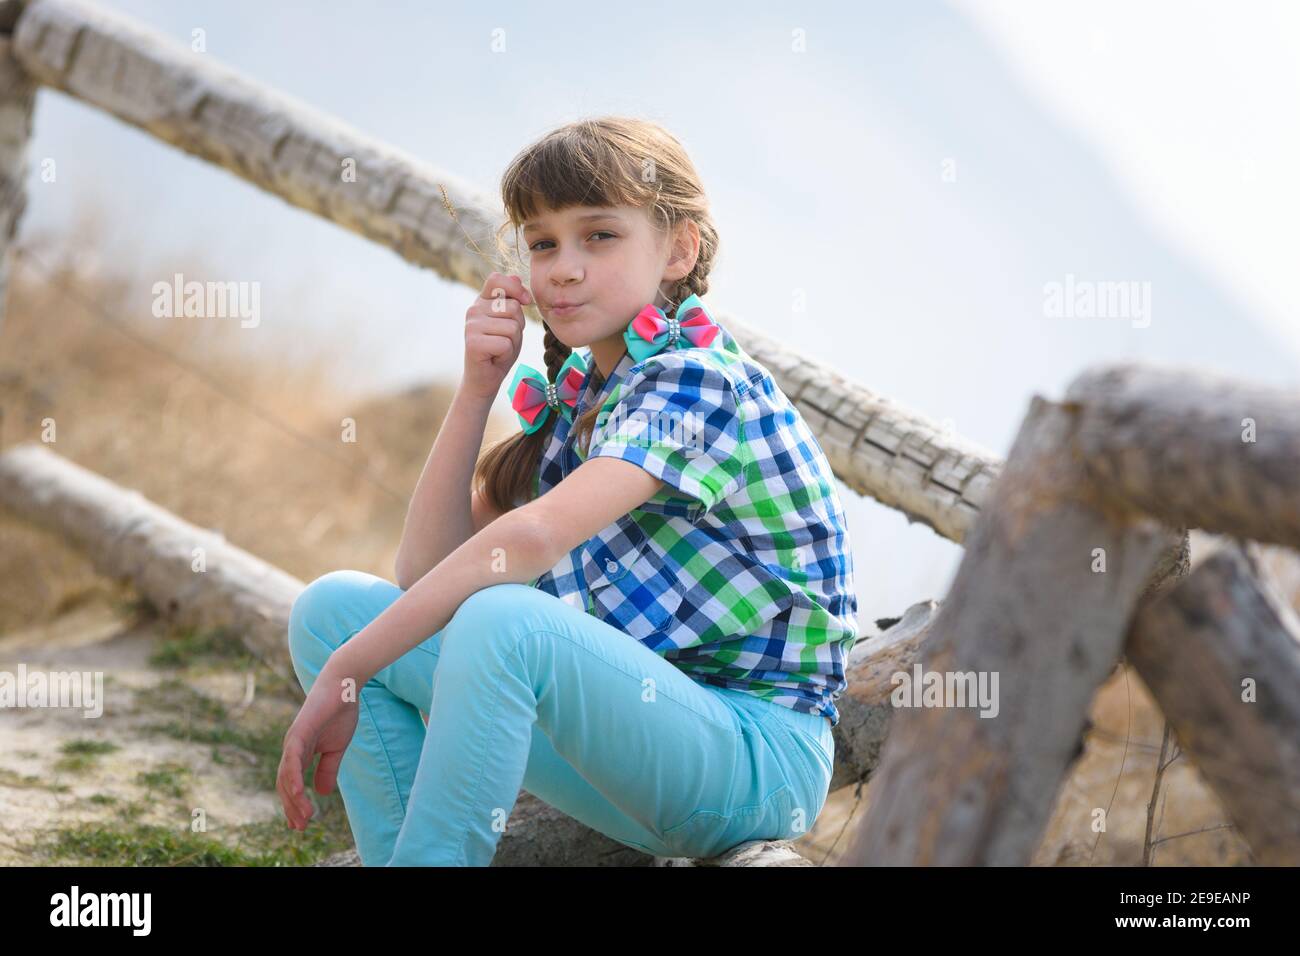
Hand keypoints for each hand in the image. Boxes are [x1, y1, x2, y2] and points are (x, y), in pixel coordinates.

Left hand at [277, 662, 360, 830]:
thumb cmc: (339, 712)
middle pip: (285, 784)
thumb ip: (328, 769)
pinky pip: (292, 759)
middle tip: (301, 827)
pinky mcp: (298, 733)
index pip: (292, 784)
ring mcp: (293, 741)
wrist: (344, 686)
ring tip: (303, 817)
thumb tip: (322, 793)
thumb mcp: (336, 748)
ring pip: (286, 776)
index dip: (295, 804)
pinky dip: (292, 777)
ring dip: (293, 799)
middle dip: (292, 807)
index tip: (300, 824)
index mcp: (300, 753)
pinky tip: (296, 792)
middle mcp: (291, 749)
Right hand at [462, 271, 531, 399]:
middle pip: (513, 308)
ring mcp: (471, 326)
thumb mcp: (510, 321)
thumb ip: (512, 300)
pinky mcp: (473, 343)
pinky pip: (505, 343)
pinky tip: (494, 357)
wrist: (485, 378)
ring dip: (513, 342)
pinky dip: (506, 354)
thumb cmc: (500, 349)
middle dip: (518, 326)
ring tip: (499, 348)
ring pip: (512, 327)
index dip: (515, 288)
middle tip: (505, 339)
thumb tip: (515, 275)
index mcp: (481, 301)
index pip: (497, 279)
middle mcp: (473, 310)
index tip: (525, 301)